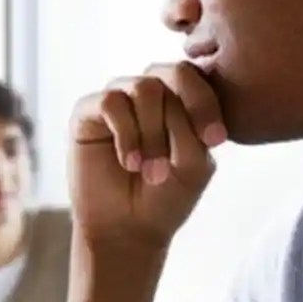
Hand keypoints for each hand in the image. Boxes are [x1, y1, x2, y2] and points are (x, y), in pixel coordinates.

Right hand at [69, 62, 224, 251]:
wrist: (126, 229)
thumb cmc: (165, 196)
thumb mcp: (194, 163)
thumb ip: (190, 127)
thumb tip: (171, 98)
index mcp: (180, 99)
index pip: (197, 76)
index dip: (206, 103)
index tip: (215, 141)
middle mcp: (149, 93)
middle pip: (172, 72)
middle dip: (182, 113)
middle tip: (182, 157)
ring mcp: (118, 98)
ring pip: (144, 87)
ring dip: (153, 133)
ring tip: (152, 170)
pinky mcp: (87, 111)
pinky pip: (111, 102)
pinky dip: (127, 134)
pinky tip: (129, 162)